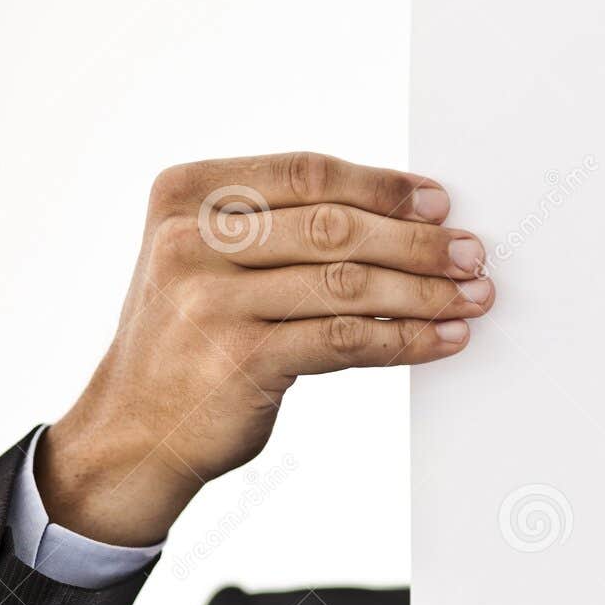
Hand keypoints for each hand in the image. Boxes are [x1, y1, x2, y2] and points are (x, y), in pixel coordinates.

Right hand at [39, 152, 491, 545]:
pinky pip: (346, 340)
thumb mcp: (210, 262)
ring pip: (348, 283)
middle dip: (416, 241)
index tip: (439, 201)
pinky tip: (442, 340)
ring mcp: (211, 301)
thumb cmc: (192, 340)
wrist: (133, 432)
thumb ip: (280, 229)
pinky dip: (405, 339)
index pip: (306, 172)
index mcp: (187, 195)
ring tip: (472, 298)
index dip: (381, 185)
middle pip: (334, 226)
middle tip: (472, 254)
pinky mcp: (240, 359)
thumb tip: (403, 218)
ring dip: (424, 292)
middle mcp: (191, 240)